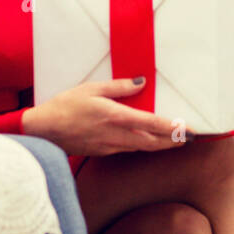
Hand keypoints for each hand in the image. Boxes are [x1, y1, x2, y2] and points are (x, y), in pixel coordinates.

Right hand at [22, 76, 186, 155]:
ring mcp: (110, 146)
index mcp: (116, 117)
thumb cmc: (65, 106)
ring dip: (161, 145)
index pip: (152, 124)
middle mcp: (117, 135)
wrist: (44, 131)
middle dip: (173, 141)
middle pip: (153, 142)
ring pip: (143, 148)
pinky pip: (130, 149)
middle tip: (190, 138)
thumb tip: (141, 82)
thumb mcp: (92, 89)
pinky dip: (144, 146)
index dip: (174, 128)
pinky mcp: (103, 151)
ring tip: (175, 141)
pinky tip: (148, 142)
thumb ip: (119, 87)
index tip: (189, 130)